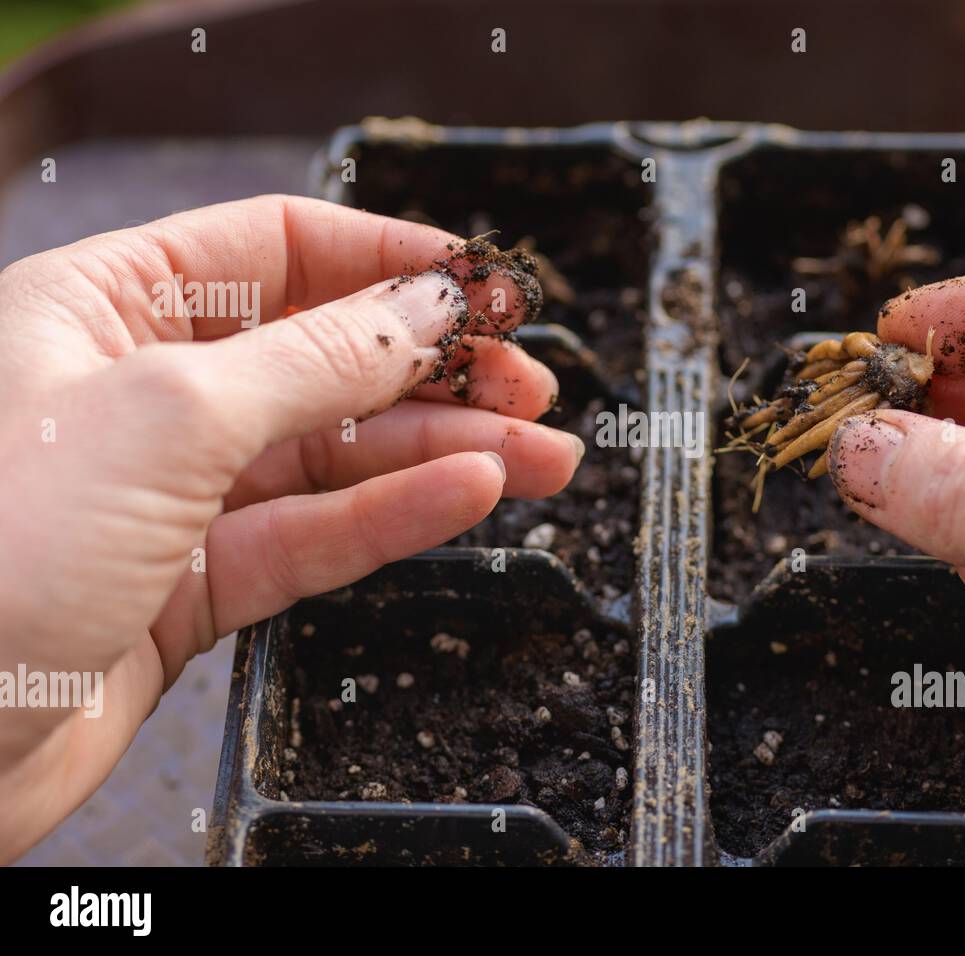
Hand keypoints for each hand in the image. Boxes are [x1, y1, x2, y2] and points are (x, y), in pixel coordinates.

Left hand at [0, 195, 582, 861]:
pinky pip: (314, 535)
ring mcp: (172, 494)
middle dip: (435, 369)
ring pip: (334, 456)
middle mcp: (141, 392)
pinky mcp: (193, 585)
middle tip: (530, 383)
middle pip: (323, 357)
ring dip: (441, 452)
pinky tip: (470, 496)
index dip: (390, 262)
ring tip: (542, 454)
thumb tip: (430, 304)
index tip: (485, 285)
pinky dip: (395, 516)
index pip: (275, 250)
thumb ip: (316, 359)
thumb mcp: (169, 417)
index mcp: (104, 307)